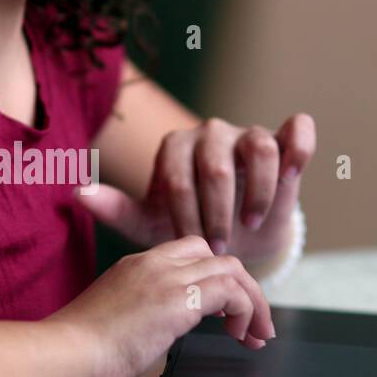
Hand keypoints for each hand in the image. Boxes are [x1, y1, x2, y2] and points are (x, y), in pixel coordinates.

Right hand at [49, 235, 275, 376]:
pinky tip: (242, 335)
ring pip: (231, 269)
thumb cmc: (79, 356)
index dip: (216, 280)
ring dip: (252, 301)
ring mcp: (164, 277)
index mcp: (135, 268)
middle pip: (216, 256)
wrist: (63, 354)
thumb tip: (159, 352)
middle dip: (242, 288)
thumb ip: (144, 329)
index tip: (226, 315)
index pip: (190, 254)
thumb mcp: (117, 330)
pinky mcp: (177, 299)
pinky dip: (246, 310)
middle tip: (252, 326)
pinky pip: (231, 290)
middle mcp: (152, 264)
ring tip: (256, 334)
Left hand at [79, 114, 314, 263]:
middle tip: (223, 246)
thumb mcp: (149, 225)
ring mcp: (247, 133)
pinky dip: (298, 148)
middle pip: (216, 167)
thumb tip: (77, 192)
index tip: (194, 244)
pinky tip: (293, 176)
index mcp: (174, 148)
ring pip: (257, 149)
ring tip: (252, 224)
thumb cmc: (187, 227)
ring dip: (257, 193)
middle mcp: (209, 134)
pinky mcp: (283, 138)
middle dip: (218, 213)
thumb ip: (115, 210)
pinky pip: (297, 130)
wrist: (234, 239)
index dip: (186, 216)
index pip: (178, 177)